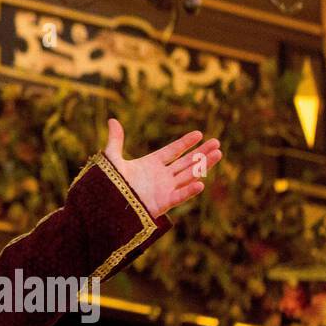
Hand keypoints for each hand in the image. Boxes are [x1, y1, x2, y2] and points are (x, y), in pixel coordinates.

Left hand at [102, 118, 221, 219]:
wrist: (107, 205)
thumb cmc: (109, 184)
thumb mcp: (112, 159)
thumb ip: (115, 140)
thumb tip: (112, 120)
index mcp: (151, 164)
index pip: (173, 151)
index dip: (186, 143)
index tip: (199, 133)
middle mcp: (162, 176)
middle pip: (186, 162)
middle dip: (202, 152)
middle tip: (217, 142)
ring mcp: (164, 189)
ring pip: (189, 175)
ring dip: (203, 166)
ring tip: (218, 154)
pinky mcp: (163, 202)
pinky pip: (179, 196)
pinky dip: (189, 191)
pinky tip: (201, 183)